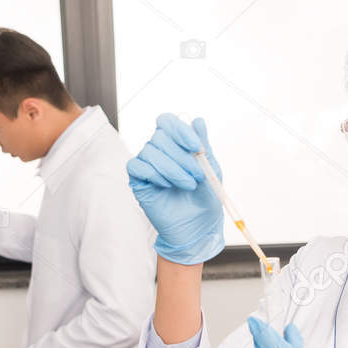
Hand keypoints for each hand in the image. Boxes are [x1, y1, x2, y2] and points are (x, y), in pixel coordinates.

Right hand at [126, 113, 225, 264]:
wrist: (198, 227)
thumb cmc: (204, 198)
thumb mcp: (210, 168)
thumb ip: (202, 144)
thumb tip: (197, 120)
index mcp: (175, 144)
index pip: (167, 121)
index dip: (180, 130)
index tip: (196, 148)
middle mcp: (159, 151)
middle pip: (159, 136)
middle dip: (182, 157)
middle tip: (197, 176)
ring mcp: (147, 165)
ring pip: (150, 151)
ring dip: (172, 169)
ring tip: (188, 186)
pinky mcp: (138, 181)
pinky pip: (137, 167)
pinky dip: (154, 174)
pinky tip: (167, 186)